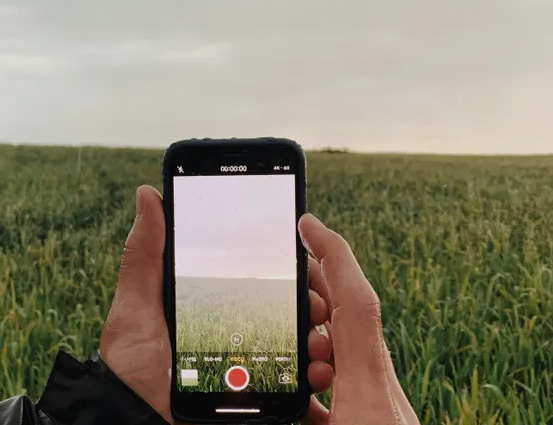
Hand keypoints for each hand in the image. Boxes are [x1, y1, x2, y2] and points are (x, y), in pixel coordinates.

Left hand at [99, 185, 333, 422]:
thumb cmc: (132, 371)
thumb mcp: (136, 308)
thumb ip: (145, 254)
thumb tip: (147, 193)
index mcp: (215, 304)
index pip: (258, 275)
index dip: (286, 264)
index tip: (302, 253)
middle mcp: (239, 330)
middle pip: (287, 304)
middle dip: (310, 295)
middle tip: (315, 298)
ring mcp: (252, 363)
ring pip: (301, 339)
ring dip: (319, 331)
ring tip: (318, 331)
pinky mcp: (262, 393)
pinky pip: (297, 380)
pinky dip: (315, 370)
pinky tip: (316, 366)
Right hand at [298, 214, 420, 424]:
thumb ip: (293, 409)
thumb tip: (249, 410)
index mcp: (368, 386)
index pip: (355, 302)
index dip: (332, 253)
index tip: (308, 223)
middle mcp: (376, 388)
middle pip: (348, 315)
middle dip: (315, 292)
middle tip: (286, 289)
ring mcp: (377, 403)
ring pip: (348, 347)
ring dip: (316, 334)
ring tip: (295, 342)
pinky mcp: (371, 419)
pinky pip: (345, 381)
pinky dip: (318, 372)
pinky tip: (304, 382)